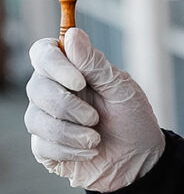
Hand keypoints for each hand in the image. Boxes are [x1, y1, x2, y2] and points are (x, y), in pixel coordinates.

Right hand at [25, 28, 164, 191]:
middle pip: (36, 87)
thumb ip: (95, 64)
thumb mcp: (121, 89)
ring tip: (95, 138)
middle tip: (96, 118)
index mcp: (72, 70)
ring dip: (71, 132)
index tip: (79, 81)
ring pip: (35, 119)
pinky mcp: (44, 146)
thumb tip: (72, 33)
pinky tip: (89, 150)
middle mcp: (52, 91)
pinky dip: (70, 149)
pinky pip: (42, 144)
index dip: (55, 65)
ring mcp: (45, 118)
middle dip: (68, 106)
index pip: (43, 53)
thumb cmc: (133, 119)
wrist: (139, 160)